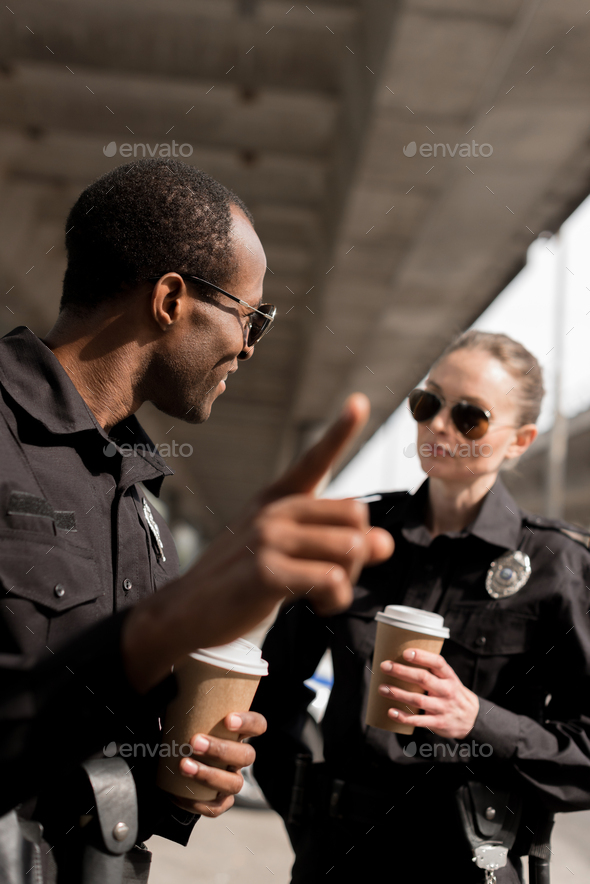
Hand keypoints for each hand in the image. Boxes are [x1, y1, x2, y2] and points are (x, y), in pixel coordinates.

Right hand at [124, 394, 393, 691]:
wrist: (188, 610)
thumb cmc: (240, 579)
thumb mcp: (285, 552)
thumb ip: (333, 543)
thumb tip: (386, 544)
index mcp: (277, 499)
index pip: (314, 459)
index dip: (340, 431)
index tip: (358, 401)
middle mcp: (275, 510)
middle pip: (355, 513)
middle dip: (360, 551)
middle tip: (338, 574)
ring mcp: (269, 537)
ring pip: (350, 547)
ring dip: (349, 579)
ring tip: (326, 594)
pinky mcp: (267, 571)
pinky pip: (332, 579)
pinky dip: (335, 599)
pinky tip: (318, 605)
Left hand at [171, 711, 266, 817]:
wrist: (166, 768)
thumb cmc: (179, 734)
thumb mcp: (181, 715)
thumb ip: (179, 701)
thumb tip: (166, 683)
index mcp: (236, 733)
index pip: (258, 725)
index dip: (249, 723)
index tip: (227, 719)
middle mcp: (239, 758)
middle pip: (247, 755)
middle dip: (221, 749)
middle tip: (194, 742)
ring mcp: (231, 781)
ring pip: (233, 783)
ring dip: (209, 775)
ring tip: (183, 766)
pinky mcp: (218, 803)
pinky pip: (215, 807)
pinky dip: (198, 803)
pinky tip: (179, 794)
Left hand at [378, 649, 479, 738]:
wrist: (473, 719)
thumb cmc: (453, 693)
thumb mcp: (449, 679)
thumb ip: (432, 671)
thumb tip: (402, 658)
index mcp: (449, 677)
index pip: (437, 662)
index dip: (421, 656)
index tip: (405, 652)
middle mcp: (447, 690)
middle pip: (423, 678)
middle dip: (402, 671)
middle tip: (385, 666)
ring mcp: (443, 708)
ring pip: (418, 700)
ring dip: (398, 693)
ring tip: (382, 688)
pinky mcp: (438, 723)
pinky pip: (418, 720)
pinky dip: (403, 717)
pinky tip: (391, 712)